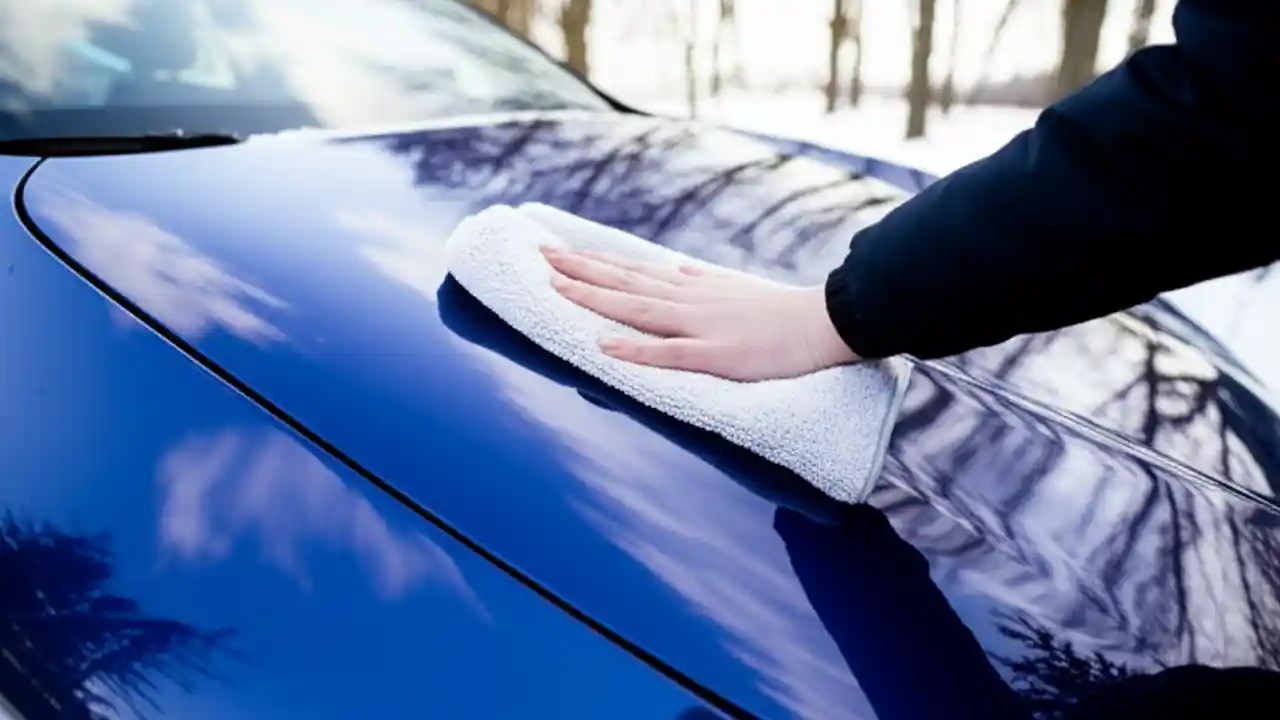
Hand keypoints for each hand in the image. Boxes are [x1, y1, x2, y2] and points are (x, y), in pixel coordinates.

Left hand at [541, 246, 858, 380]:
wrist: (825, 322)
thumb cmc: (783, 311)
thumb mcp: (737, 288)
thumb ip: (706, 282)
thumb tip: (683, 270)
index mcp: (693, 288)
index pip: (633, 271)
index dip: (594, 261)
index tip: (559, 249)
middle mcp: (689, 300)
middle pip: (625, 282)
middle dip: (580, 268)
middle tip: (540, 253)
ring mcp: (701, 326)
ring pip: (637, 309)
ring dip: (595, 297)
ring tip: (556, 285)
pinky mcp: (717, 355)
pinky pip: (668, 354)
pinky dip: (633, 349)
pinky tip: (603, 346)